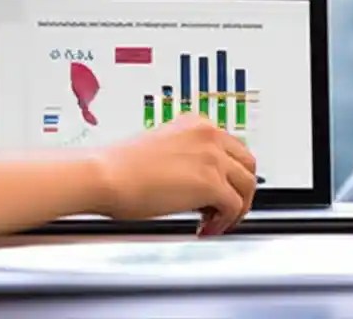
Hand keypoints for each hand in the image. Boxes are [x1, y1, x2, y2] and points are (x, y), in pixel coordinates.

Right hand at [92, 114, 257, 234]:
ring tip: (215, 222)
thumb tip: (197, 182)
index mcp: (196, 123)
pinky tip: (205, 228)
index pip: (232, 148)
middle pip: (247, 164)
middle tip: (224, 209)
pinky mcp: (211, 183)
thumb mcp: (161, 149)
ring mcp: (212, 157)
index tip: (221, 190)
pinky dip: (225, 222)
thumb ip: (186, 158)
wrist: (105, 174)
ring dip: (236, 208)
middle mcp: (209, 135)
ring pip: (247, 186)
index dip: (229, 174)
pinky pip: (234, 207)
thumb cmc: (119, 167)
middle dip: (240, 189)